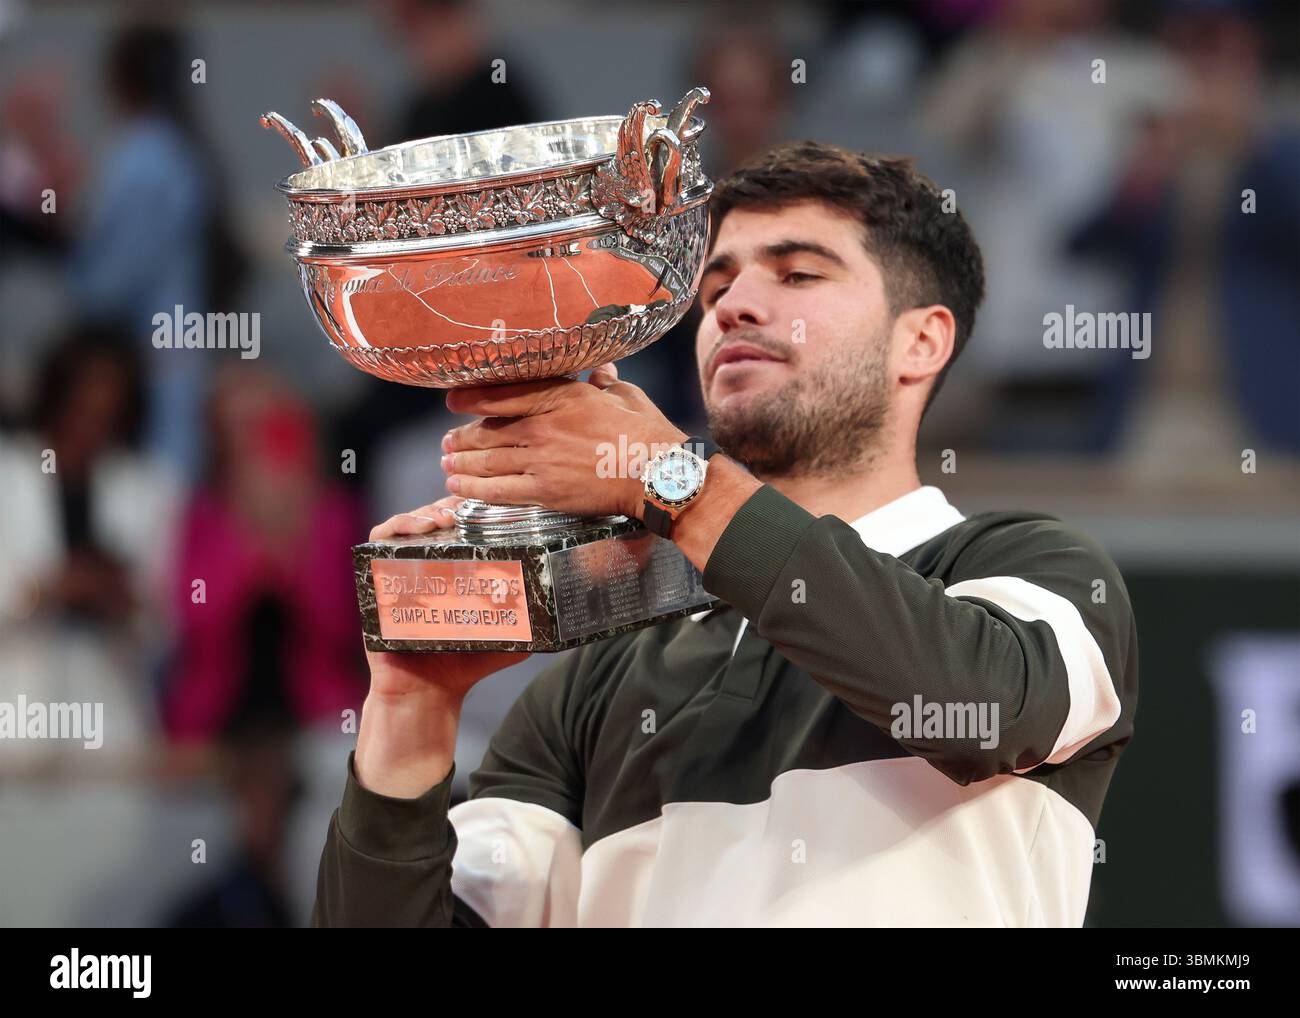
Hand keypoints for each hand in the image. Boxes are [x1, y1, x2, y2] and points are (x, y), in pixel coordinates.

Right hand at [365, 494, 530, 700]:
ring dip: (428, 510)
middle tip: (470, 505)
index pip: (465, 521)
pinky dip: (397, 526)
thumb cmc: (467, 662)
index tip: (496, 501)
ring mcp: (402, 565)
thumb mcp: (509, 634)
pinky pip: (379, 540)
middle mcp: (430, 560)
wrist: (428, 693)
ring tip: (446, 516)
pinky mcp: (377, 576)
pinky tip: (421, 527)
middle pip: (438, 513)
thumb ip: (533, 617)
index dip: (478, 505)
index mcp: (458, 565)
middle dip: (453, 502)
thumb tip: (569, 604)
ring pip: (411, 519)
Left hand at [440, 363, 687, 520]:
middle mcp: (544, 426)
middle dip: (461, 437)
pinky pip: (498, 490)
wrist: (657, 473)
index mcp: (561, 397)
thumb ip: (604, 381)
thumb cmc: (646, 433)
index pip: (502, 394)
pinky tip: (457, 485)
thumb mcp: (624, 396)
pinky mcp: (545, 491)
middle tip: (447, 440)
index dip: (470, 398)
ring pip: (487, 461)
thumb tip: (602, 368)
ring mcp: (541, 460)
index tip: (453, 400)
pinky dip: (473, 488)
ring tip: (448, 462)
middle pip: (488, 430)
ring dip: (461, 462)